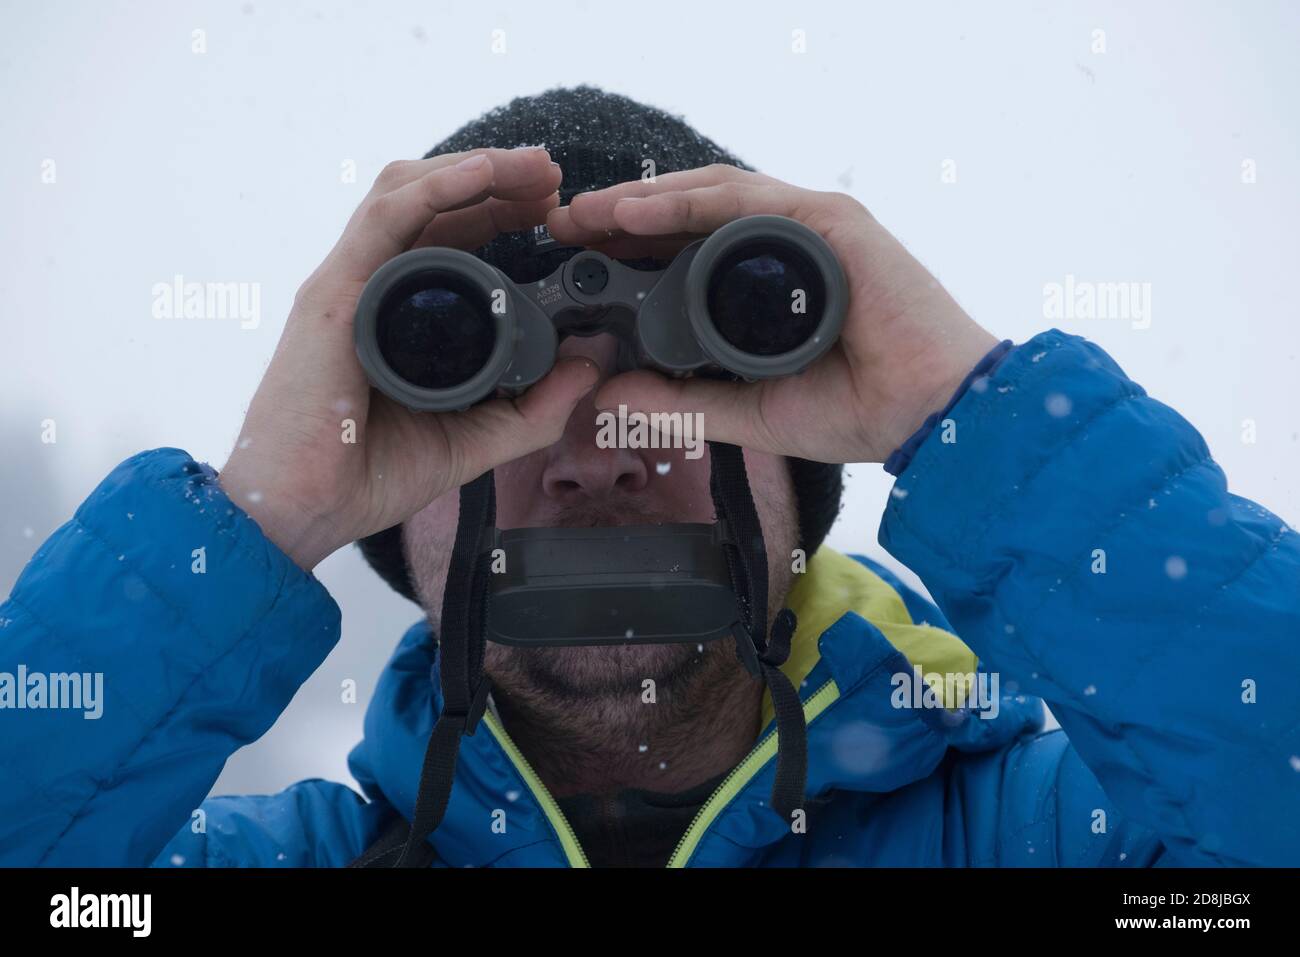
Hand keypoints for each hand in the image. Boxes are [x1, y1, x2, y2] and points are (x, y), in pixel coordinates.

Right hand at [219, 148, 599, 570]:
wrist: (303, 510)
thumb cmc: (368, 474)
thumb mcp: (475, 438)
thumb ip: (535, 410)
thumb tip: (591, 368)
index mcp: (400, 313)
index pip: (451, 237)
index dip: (500, 212)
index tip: (554, 208)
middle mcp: (373, 288)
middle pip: (435, 204)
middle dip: (498, 180)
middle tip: (553, 177)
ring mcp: (352, 284)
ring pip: (409, 191)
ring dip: (477, 170)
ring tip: (532, 168)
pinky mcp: (334, 292)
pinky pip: (386, 218)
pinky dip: (437, 187)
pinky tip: (484, 173)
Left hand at [546, 164, 997, 464]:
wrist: (929, 414)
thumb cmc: (855, 408)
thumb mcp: (745, 410)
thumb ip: (680, 405)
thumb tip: (606, 401)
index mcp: (763, 285)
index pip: (684, 253)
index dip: (626, 250)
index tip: (574, 260)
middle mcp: (780, 247)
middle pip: (687, 215)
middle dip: (620, 216)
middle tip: (561, 226)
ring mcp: (804, 227)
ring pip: (708, 196)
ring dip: (640, 200)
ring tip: (586, 213)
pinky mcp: (828, 220)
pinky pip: (745, 201)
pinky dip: (687, 201)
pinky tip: (637, 209)